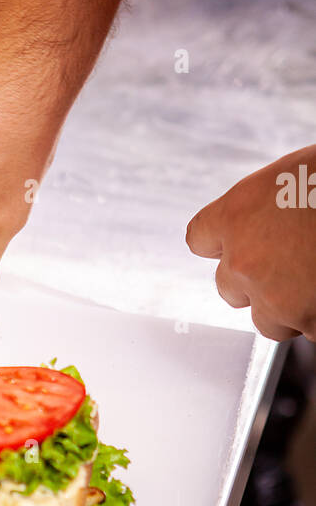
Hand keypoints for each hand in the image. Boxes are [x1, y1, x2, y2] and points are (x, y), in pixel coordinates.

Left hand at [186, 145, 315, 339]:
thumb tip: (267, 220)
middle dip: (255, 280)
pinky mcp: (309, 322)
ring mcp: (275, 297)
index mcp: (236, 214)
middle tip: (292, 263)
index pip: (200, 238)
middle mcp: (244, 260)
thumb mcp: (294, 174)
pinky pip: (307, 330)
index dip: (223, 241)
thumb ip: (267, 206)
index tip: (238, 242)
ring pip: (266, 320)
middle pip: (227, 286)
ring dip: (288, 307)